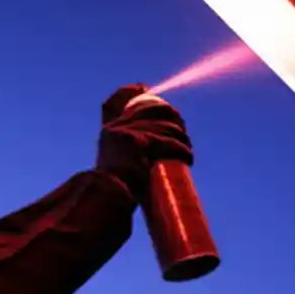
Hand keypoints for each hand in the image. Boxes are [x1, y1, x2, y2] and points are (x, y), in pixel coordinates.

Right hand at [96, 84, 192, 198]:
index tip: (154, 97)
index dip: (140, 96)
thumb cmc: (112, 187)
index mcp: (111, 130)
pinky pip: (169, 142)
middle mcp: (117, 127)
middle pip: (152, 109)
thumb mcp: (112, 163)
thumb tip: (139, 159)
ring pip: (165, 126)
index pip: (124, 101)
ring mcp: (128, 133)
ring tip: (186, 149)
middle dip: (171, 115)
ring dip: (181, 137)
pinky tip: (188, 157)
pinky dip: (182, 150)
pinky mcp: (139, 143)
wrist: (106, 197)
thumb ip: (122, 152)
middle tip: (182, 130)